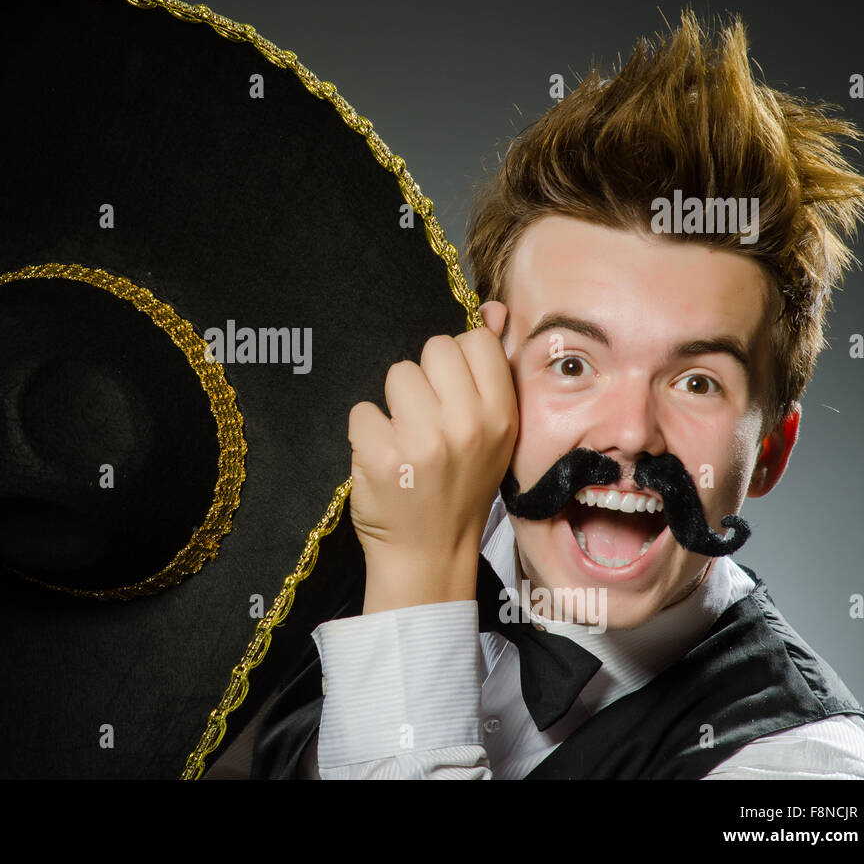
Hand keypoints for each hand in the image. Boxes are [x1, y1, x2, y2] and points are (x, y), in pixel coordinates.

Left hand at [348, 303, 516, 613]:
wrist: (430, 554)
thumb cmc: (461, 486)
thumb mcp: (492, 433)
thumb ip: (490, 371)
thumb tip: (491, 309)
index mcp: (501, 416)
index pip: (474, 341)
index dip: (457, 361)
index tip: (454, 393)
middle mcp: (466, 426)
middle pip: (433, 348)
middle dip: (425, 377)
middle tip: (427, 418)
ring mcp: (422, 442)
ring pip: (396, 374)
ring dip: (394, 403)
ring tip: (406, 439)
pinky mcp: (379, 456)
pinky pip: (362, 410)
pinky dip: (366, 433)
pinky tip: (383, 458)